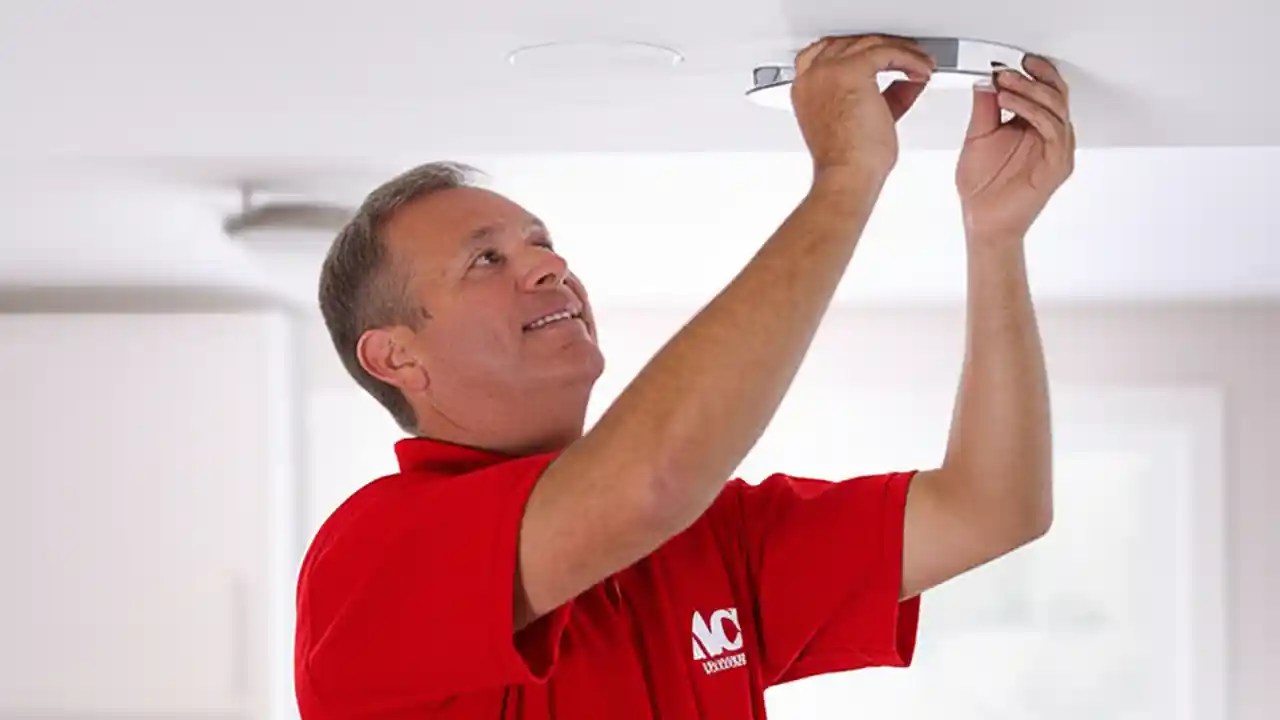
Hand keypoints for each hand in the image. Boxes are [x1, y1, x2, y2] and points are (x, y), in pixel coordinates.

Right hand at [791, 35, 935, 184]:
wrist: (846, 177)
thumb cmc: (848, 162)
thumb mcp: (863, 121)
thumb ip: (882, 97)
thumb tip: (906, 82)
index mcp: (807, 89)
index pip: (828, 54)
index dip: (859, 52)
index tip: (884, 57)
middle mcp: (813, 77)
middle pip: (849, 43)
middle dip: (883, 47)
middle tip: (908, 56)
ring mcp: (829, 72)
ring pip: (870, 43)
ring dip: (901, 51)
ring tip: (920, 64)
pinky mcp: (852, 71)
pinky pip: (886, 52)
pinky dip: (909, 60)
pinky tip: (921, 71)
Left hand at [956, 55, 1075, 240]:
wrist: (983, 222)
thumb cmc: (983, 187)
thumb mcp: (979, 136)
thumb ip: (985, 108)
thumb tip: (986, 79)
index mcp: (1035, 126)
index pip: (1045, 90)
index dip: (1032, 72)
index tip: (1008, 63)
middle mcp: (1050, 136)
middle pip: (1056, 94)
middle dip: (1032, 78)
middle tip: (1006, 71)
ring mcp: (1057, 150)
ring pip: (1055, 108)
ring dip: (1029, 91)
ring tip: (1004, 84)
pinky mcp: (1057, 165)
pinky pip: (1053, 130)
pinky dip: (1032, 112)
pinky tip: (1009, 104)